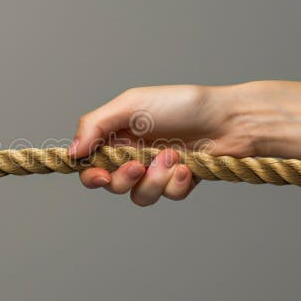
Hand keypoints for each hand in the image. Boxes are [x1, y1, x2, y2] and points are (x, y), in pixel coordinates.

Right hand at [68, 84, 260, 205]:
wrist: (229, 119)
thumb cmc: (182, 104)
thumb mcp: (132, 105)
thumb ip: (96, 125)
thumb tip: (70, 152)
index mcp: (117, 133)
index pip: (90, 162)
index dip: (90, 174)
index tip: (101, 175)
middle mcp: (133, 153)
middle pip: (111, 184)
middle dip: (125, 178)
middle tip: (139, 165)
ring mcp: (156, 170)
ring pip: (140, 195)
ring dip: (156, 179)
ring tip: (174, 157)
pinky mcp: (178, 182)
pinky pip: (168, 196)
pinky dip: (177, 183)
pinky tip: (189, 166)